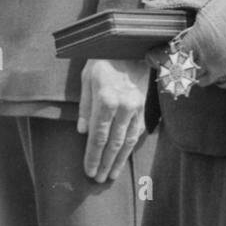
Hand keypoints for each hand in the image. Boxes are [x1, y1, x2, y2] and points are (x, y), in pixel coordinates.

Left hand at [78, 57, 149, 182]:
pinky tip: (123, 158)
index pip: (98, 136)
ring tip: (110, 175)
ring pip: (128, 142)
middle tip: (98, 180)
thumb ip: (84, 107)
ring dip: (118, 161)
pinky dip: (129, 148)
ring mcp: (136, 108)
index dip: (92, 156)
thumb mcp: (86, 78)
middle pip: (114, 144)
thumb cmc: (103, 59)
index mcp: (106, 99)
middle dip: (104, 164)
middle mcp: (123, 106)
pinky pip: (136, 132)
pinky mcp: (144, 107)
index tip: (88, 171)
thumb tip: (82, 133)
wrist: (130, 46)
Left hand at [144, 0, 225, 89]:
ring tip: (188, 57)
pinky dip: (214, 77)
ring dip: (192, 71)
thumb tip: (148, 5)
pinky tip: (210, 62)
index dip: (159, 58)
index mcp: (201, 40)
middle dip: (173, 65)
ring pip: (202, 81)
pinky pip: (222, 83)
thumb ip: (173, 2)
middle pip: (184, 74)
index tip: (152, 54)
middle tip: (167, 55)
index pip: (171, 59)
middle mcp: (214, 59)